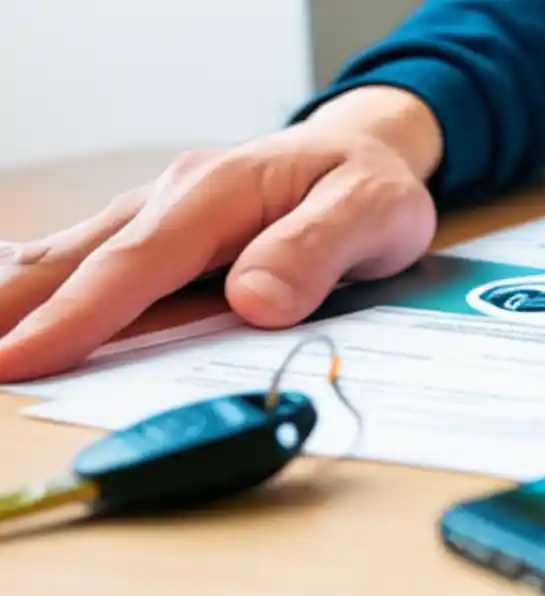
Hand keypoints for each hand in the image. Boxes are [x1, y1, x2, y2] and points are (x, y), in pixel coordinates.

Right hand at [0, 86, 441, 380]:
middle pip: (77, 260)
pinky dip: (46, 291)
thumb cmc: (369, 185)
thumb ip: (316, 251)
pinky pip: (92, 262)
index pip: (137, 263)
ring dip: (18, 302)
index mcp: (219, 192)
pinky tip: (17, 317)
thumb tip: (254, 300)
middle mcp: (172, 198)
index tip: (21, 359)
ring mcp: (158, 214)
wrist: (367, 152)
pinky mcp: (159, 234)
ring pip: (72, 258)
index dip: (77, 316)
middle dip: (13, 311)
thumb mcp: (373, 212)